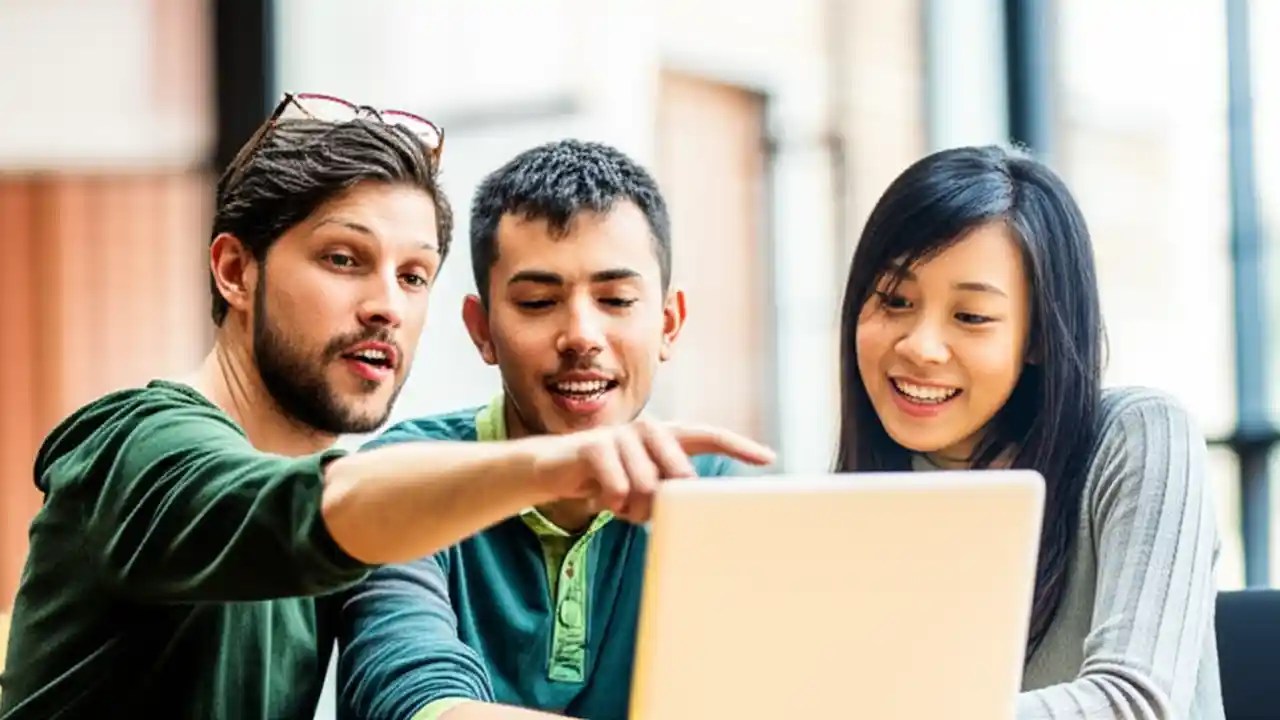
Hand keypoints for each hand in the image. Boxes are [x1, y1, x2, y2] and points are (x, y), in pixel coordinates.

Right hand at [529, 418, 775, 522]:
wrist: (553, 470)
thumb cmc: (606, 480)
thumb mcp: (641, 488)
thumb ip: (668, 493)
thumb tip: (693, 510)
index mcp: (665, 438)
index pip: (708, 435)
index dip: (739, 447)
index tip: (769, 458)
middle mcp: (648, 429)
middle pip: (680, 477)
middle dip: (662, 504)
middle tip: (637, 509)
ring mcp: (622, 435)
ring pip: (648, 488)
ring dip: (632, 507)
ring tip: (616, 501)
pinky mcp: (596, 446)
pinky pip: (619, 488)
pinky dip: (612, 502)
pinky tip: (599, 497)